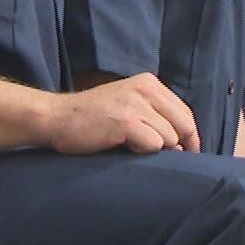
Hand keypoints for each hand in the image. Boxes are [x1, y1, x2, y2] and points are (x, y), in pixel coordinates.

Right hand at [44, 73, 200, 154]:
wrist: (55, 118)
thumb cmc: (91, 119)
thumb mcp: (128, 106)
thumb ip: (155, 118)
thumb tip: (181, 147)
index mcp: (149, 83)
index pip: (184, 112)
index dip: (189, 136)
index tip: (186, 153)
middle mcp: (146, 89)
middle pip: (184, 125)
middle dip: (180, 146)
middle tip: (169, 160)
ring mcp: (136, 104)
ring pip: (169, 138)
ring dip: (155, 150)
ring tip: (131, 148)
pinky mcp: (126, 121)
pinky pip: (154, 145)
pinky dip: (143, 152)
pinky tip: (123, 148)